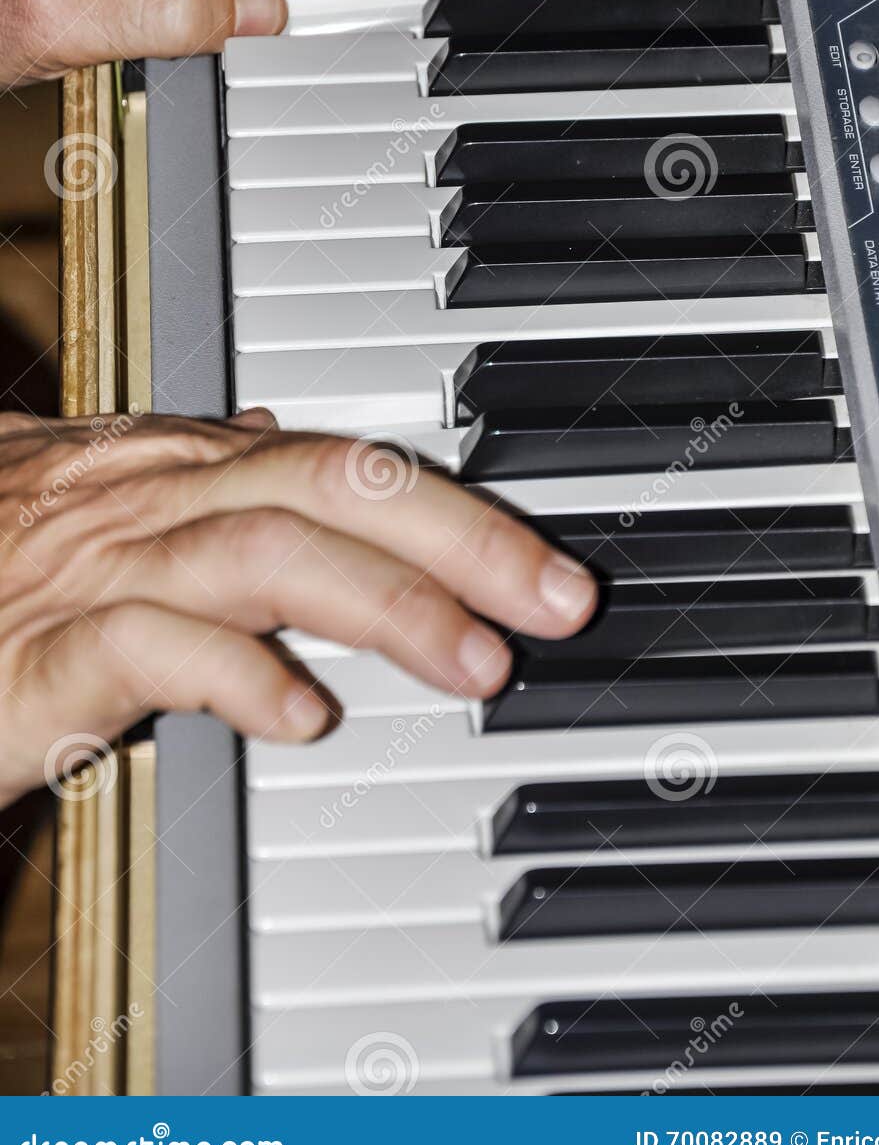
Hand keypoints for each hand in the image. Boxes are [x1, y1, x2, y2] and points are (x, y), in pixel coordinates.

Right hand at [0, 409, 596, 806]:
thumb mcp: (98, 502)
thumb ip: (196, 472)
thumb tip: (273, 428)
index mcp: (179, 467)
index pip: (345, 462)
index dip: (457, 509)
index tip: (547, 570)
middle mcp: (149, 500)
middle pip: (328, 486)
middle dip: (459, 537)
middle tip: (560, 600)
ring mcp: (92, 569)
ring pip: (259, 552)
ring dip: (383, 605)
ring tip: (476, 663)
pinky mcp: (39, 651)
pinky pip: (149, 646)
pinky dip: (234, 675)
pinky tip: (306, 716)